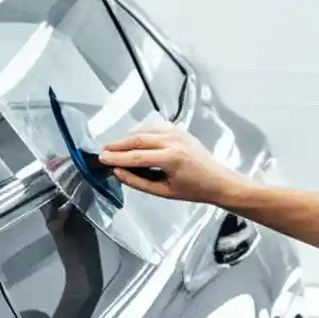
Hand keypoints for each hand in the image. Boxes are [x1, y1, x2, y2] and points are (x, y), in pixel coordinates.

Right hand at [99, 122, 243, 204]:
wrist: (216, 179)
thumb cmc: (192, 189)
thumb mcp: (163, 192)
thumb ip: (138, 182)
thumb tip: (118, 172)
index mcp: (171, 159)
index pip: (135, 157)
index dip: (116, 158)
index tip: (102, 159)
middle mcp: (173, 141)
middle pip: (137, 139)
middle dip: (117, 145)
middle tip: (104, 151)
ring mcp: (176, 132)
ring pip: (143, 129)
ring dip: (127, 137)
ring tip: (115, 147)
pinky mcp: (178, 128)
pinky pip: (153, 125)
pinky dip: (140, 130)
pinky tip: (133, 139)